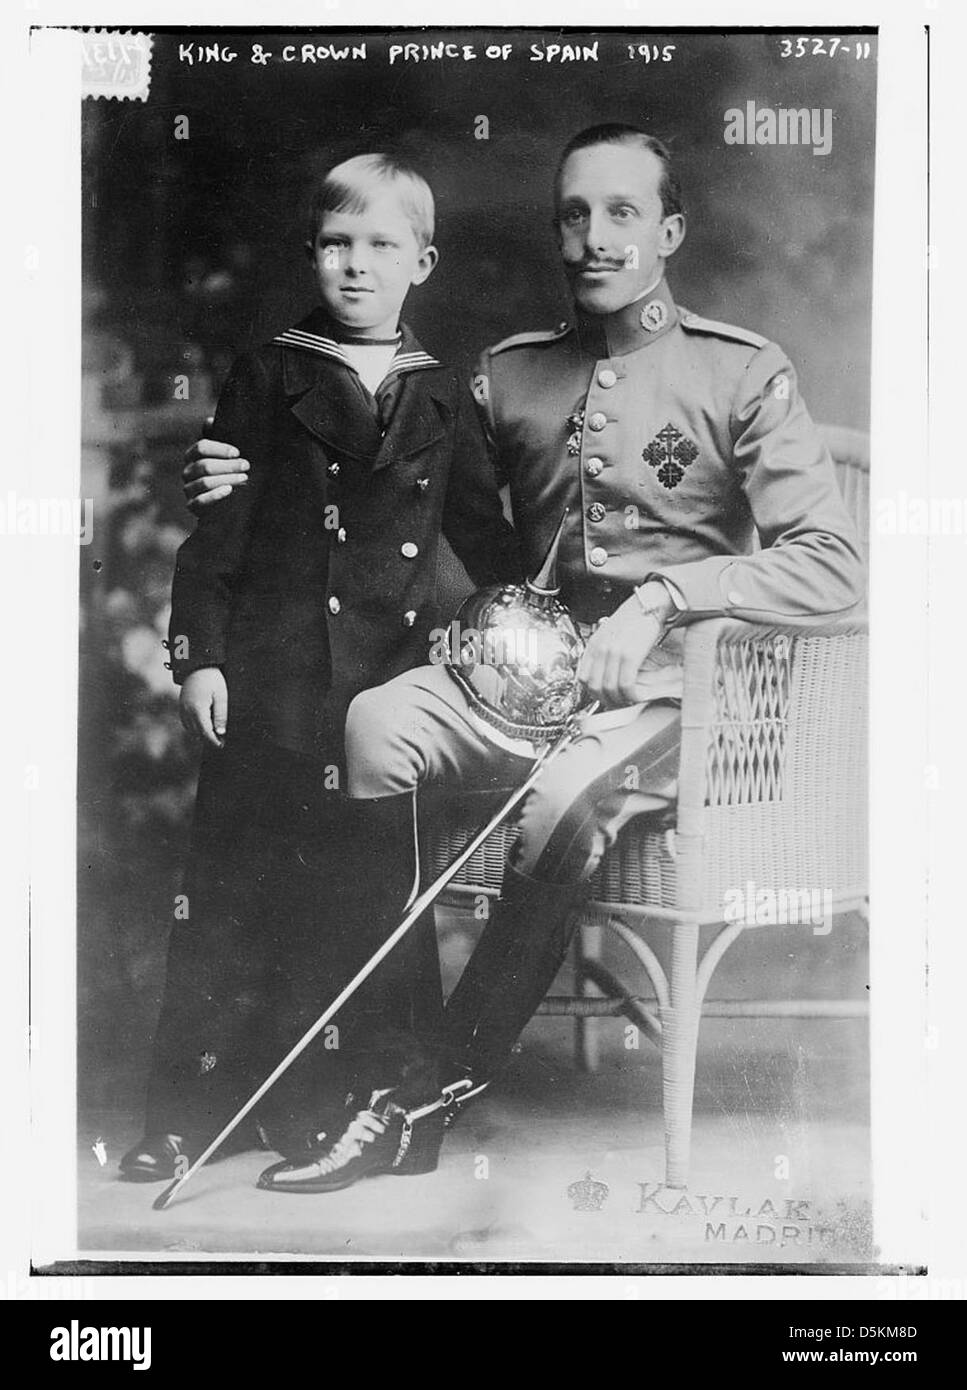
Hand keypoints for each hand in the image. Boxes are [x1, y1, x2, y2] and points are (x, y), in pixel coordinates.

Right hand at [180, 668, 227, 748]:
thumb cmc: (213, 679)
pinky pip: (186, 723)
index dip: (214, 741)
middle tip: (221, 741)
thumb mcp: (221, 696)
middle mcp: (187, 711)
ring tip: (215, 734)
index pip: (206, 732)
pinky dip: (194, 727)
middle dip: (209, 739)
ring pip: (191, 729)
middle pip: (198, 733)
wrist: (197, 665)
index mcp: (198, 710)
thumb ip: (221, 715)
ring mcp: (182, 709)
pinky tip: (204, 726)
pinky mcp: (181, 706)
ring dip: (201, 734)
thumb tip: (221, 733)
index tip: (222, 745)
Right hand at [183, 419, 248, 510]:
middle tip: (246, 466)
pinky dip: (215, 495)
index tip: (237, 452)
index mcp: (193, 456)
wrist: (224, 504)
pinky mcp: (193, 506)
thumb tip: (210, 420)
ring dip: (227, 478)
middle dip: (228, 465)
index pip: (201, 447)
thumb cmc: (226, 473)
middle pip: (204, 465)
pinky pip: (200, 501)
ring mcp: (189, 489)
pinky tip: (229, 490)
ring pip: (204, 482)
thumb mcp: (224, 456)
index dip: (220, 449)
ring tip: (244, 478)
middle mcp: (188, 472)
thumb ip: (218, 438)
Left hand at [576, 584, 672, 706]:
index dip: (593, 693)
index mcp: (593, 645)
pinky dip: (630, 695)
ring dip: (619, 701)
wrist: (649, 604)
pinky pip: (626, 684)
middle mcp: (601, 649)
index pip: (583, 678)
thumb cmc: (633, 619)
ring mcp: (614, 653)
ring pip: (609, 688)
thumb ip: (603, 652)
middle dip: (605, 701)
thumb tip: (605, 674)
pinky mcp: (630, 655)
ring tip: (629, 701)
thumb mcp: (609, 634)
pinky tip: (637, 696)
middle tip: (618, 704)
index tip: (604, 698)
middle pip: (594, 687)